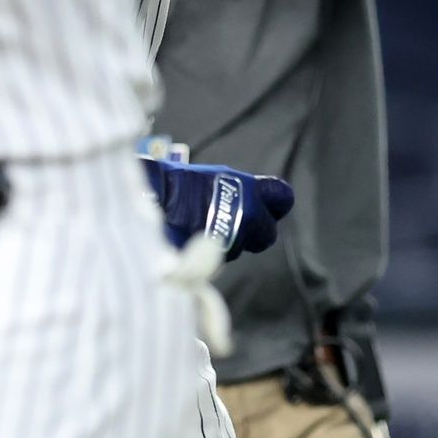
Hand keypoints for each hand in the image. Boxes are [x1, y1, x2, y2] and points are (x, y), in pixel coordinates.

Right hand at [138, 152, 294, 260]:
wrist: (154, 199)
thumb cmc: (180, 183)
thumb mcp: (217, 178)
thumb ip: (240, 193)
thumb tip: (250, 201)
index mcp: (252, 191)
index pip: (283, 197)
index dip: (275, 203)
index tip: (268, 205)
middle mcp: (250, 217)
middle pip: (268, 233)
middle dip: (256, 232)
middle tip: (236, 224)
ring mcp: (234, 239)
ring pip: (241, 247)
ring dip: (228, 242)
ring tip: (202, 228)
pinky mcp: (217, 258)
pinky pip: (221, 259)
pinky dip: (212, 254)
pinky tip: (194, 241)